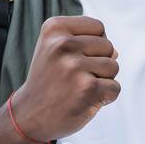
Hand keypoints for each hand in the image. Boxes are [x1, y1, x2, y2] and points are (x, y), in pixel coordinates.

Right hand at [10, 15, 119, 141]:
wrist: (29, 115)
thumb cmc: (47, 81)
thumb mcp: (54, 48)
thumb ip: (85, 41)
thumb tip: (115, 52)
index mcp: (54, 28)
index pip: (98, 27)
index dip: (93, 44)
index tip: (73, 58)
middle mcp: (62, 44)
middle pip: (108, 46)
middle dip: (98, 63)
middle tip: (74, 77)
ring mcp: (74, 66)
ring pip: (113, 66)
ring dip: (102, 80)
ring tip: (78, 87)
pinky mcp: (87, 88)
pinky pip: (114, 87)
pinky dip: (104, 97)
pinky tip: (84, 99)